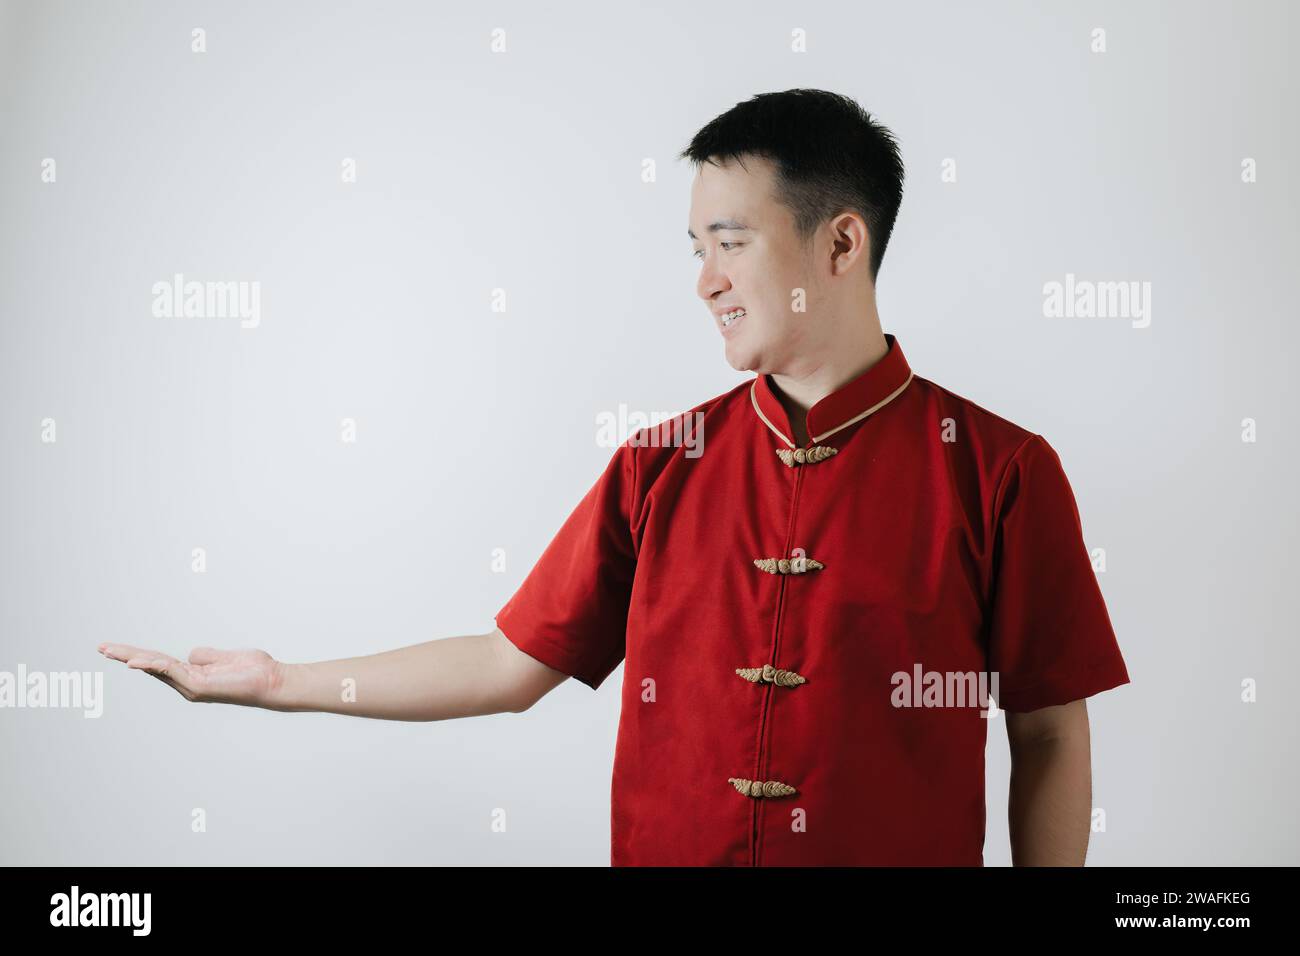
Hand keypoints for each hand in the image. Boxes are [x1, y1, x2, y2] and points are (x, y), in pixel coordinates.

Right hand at [97, 643, 283, 707]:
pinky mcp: (199, 686)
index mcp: (191, 675)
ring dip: (132, 657)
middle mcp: (187, 683)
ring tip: (110, 651)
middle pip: (150, 666)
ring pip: (156, 668)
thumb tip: (190, 654)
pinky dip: (154, 665)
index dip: (138, 654)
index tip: (115, 648)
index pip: (158, 662)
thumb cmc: (253, 670)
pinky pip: (171, 672)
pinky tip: (137, 662)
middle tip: (100, 647)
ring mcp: (191, 686)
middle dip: (125, 656)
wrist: (272, 681)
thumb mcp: (225, 657)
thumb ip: (206, 656)